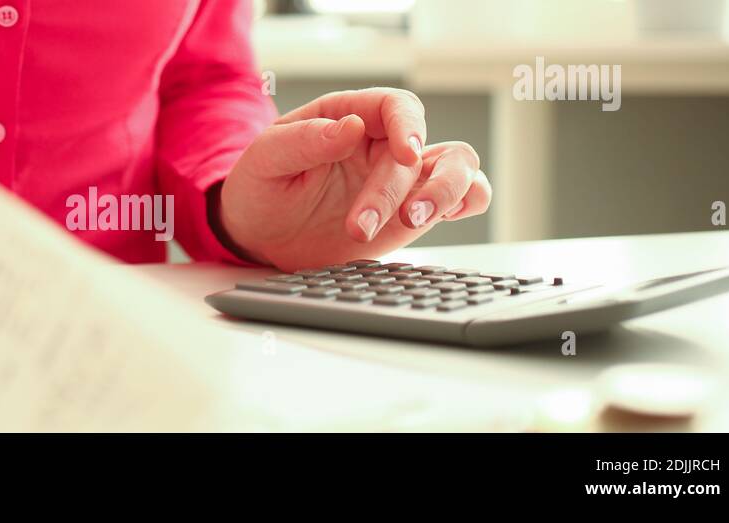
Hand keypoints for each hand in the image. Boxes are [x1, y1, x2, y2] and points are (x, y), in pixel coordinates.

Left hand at [218, 88, 490, 270]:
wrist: (260, 235)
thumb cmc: (261, 188)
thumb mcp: (266, 160)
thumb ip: (304, 141)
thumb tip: (349, 126)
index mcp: (349, 116)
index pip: (395, 105)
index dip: (407, 124)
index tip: (405, 153)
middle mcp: (382, 143)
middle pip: (420, 149)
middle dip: (393, 190)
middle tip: (359, 226)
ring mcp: (402, 178)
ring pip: (457, 166)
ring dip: (446, 191)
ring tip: (411, 222)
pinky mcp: (412, 212)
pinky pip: (462, 197)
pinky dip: (469, 201)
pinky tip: (452, 215)